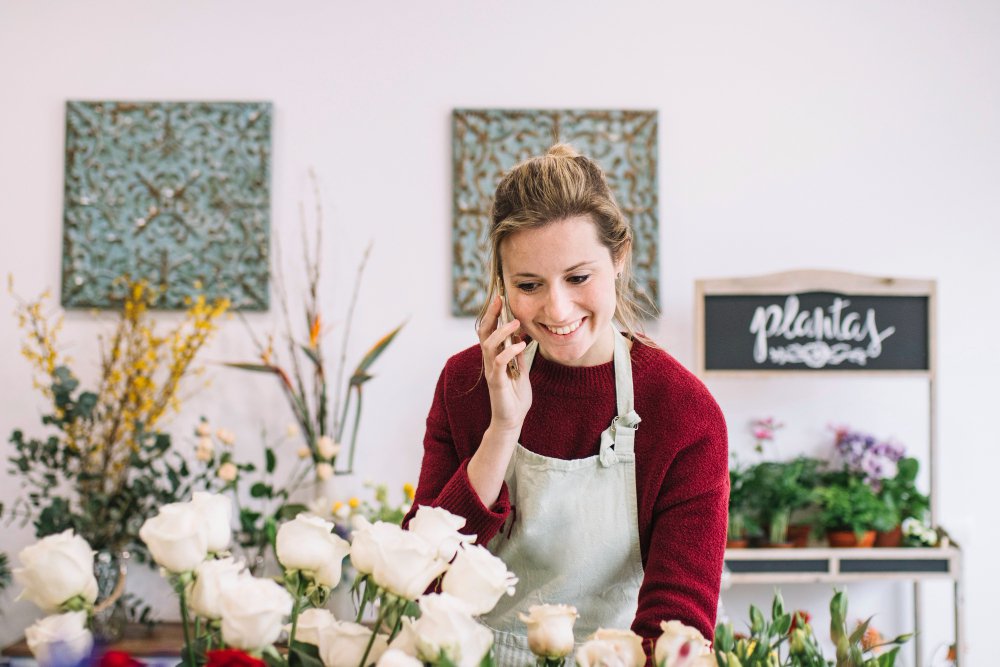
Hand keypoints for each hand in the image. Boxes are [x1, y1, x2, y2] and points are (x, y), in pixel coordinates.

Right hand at [477, 295, 530, 433]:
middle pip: (483, 333)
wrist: (512, 420)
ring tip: (515, 323)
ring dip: (502, 332)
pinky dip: (509, 352)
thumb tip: (522, 336)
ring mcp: (492, 371)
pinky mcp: (496, 382)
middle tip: (500, 300)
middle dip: (491, 315)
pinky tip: (520, 345)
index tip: (501, 299)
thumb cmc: (515, 396)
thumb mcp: (520, 370)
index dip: (493, 315)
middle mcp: (489, 362)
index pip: (489, 331)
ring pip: (489, 345)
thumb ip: (518, 354)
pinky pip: (499, 363)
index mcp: (495, 357)